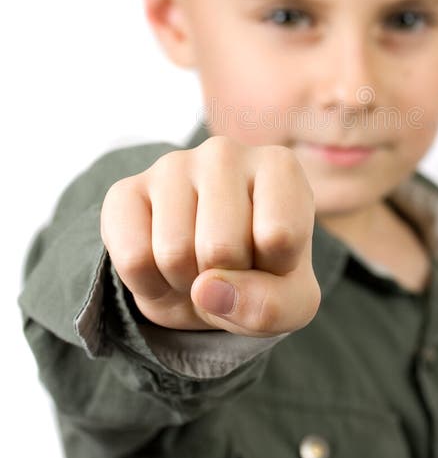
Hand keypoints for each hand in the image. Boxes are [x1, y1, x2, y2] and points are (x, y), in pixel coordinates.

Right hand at [100, 136, 319, 336]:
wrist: (209, 273)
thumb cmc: (262, 273)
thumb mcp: (292, 301)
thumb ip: (270, 305)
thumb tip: (207, 290)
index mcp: (279, 166)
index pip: (280, 236)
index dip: (274, 270)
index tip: (271, 257)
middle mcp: (225, 152)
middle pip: (221, 247)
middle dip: (225, 280)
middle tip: (228, 268)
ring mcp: (171, 165)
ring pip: (174, 253)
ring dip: (186, 284)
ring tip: (198, 267)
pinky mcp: (125, 190)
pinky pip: (132, 258)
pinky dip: (149, 284)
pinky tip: (163, 264)